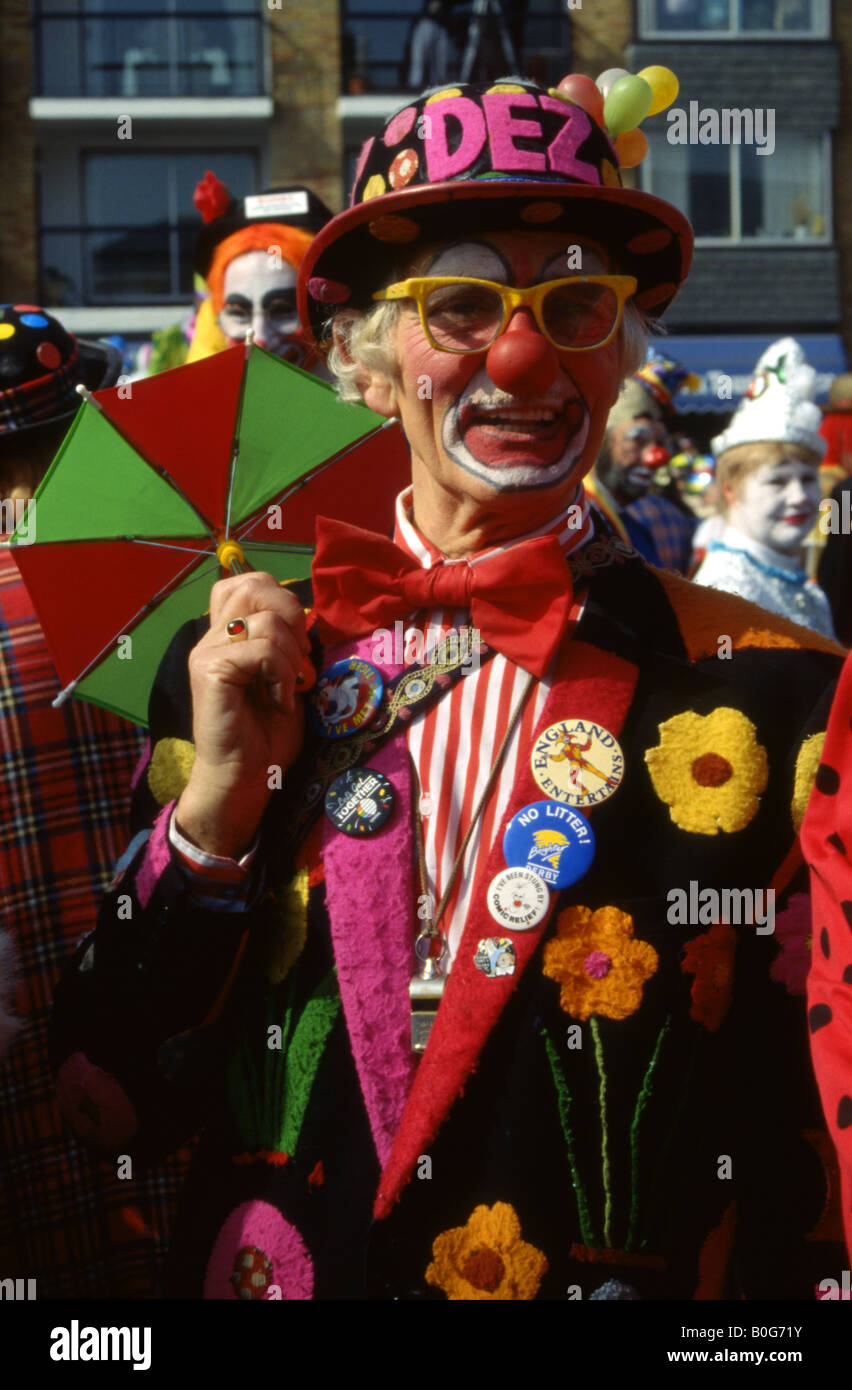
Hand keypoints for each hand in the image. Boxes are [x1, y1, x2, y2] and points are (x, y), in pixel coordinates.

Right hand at [175, 572, 309, 857]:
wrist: (245, 776)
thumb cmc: (267, 733)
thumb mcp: (286, 676)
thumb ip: (287, 642)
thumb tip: (309, 616)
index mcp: (226, 633)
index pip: (250, 581)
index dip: (283, 600)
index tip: (298, 643)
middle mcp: (211, 635)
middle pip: (255, 585)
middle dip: (292, 616)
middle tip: (299, 659)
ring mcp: (207, 651)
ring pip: (267, 621)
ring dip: (292, 657)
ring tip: (288, 689)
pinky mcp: (210, 669)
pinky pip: (262, 650)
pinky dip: (282, 676)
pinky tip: (279, 702)